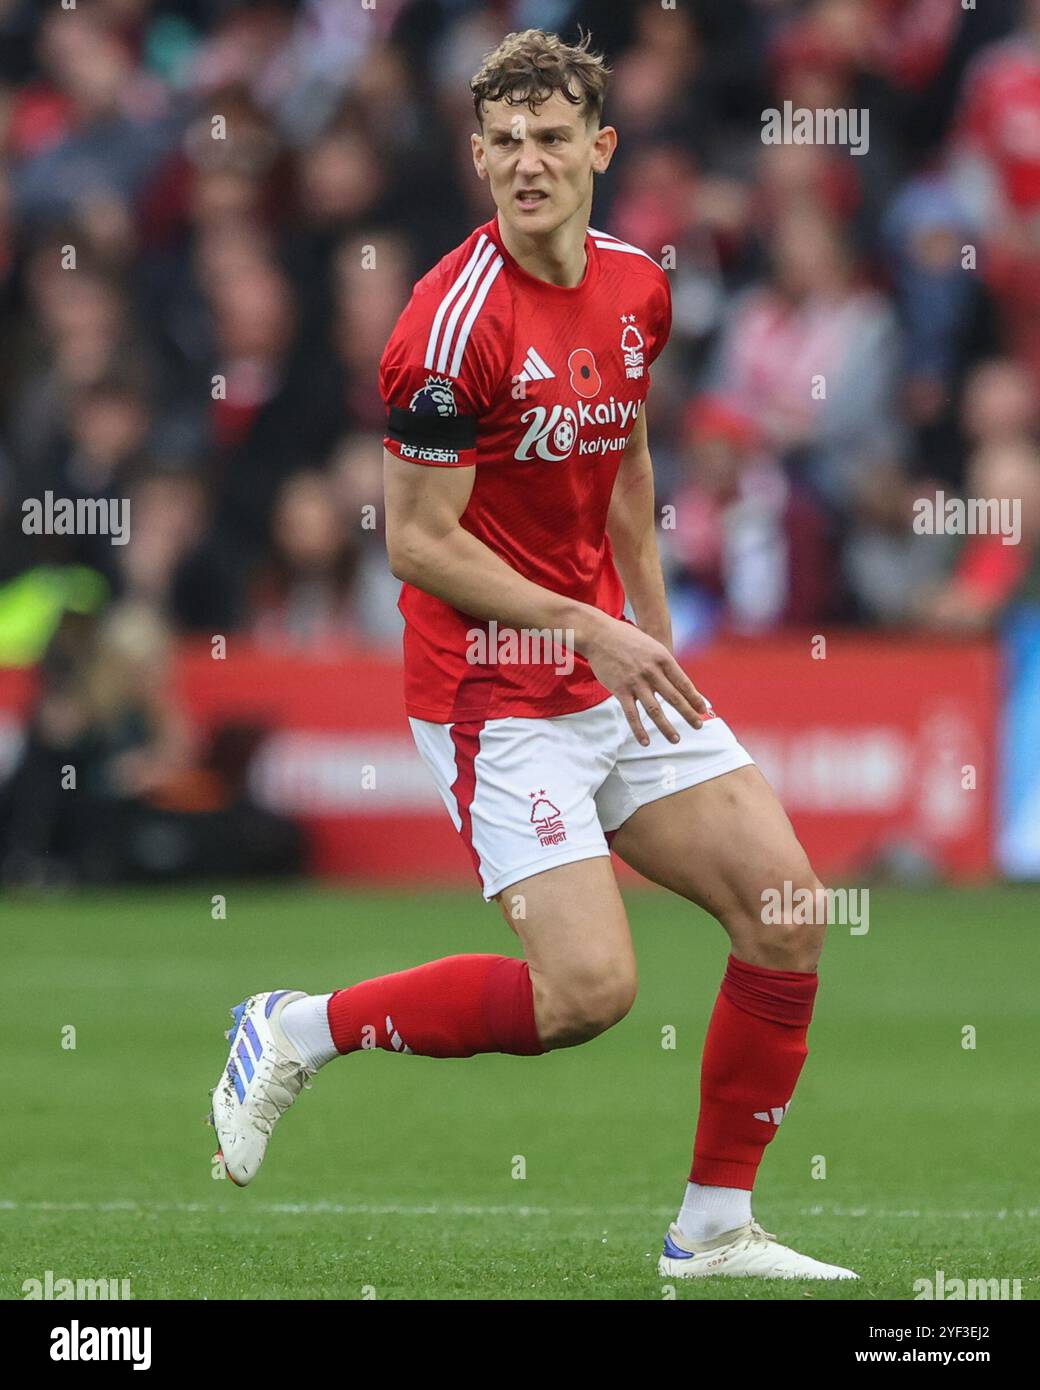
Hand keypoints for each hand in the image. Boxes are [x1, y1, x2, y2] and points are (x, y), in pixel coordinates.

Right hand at [583, 614, 708, 746]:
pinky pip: (631, 714)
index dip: (694, 698)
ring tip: (675, 739)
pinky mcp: (620, 690)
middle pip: (674, 698)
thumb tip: (676, 682)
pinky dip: (639, 730)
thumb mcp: (652, 646)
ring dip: (666, 727)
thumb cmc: (627, 639)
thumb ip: (663, 664)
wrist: (600, 634)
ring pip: (655, 710)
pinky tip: (645, 742)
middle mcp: (652, 671)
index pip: (683, 683)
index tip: (702, 709)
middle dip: (688, 714)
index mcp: (663, 659)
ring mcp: (636, 682)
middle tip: (698, 725)